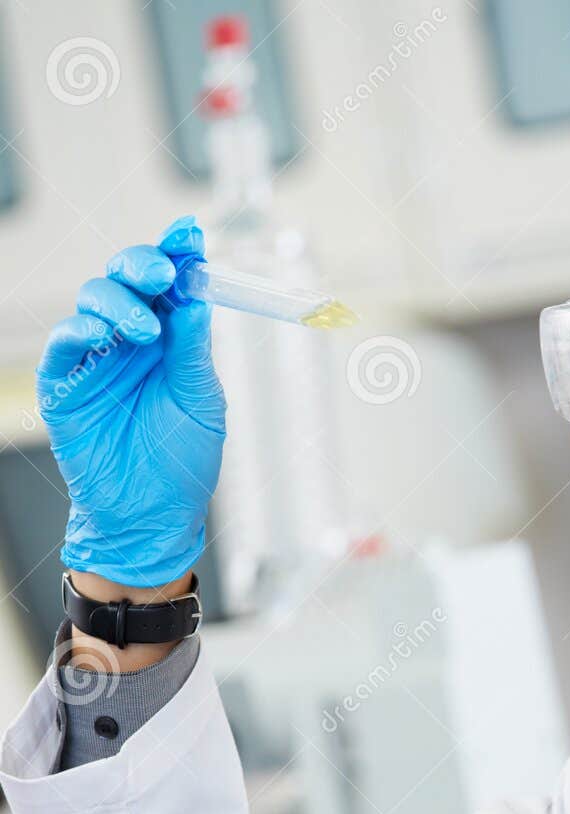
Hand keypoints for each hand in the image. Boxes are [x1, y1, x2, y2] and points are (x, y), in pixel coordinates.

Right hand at [36, 215, 225, 588]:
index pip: (167, 284)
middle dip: (143, 265)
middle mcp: (128, 340)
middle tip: (165, 272)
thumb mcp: (202, 403)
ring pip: (92, 302)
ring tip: (147, 329)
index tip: (190, 234)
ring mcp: (94, 360)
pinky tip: (101, 336)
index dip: (175, 253)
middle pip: (124, 279)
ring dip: (118, 302)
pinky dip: (77, 331)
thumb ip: (194, 351)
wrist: (154, 517)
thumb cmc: (183, 462)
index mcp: (166, 339)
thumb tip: (196, 296)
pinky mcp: (64, 386)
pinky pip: (62, 346)